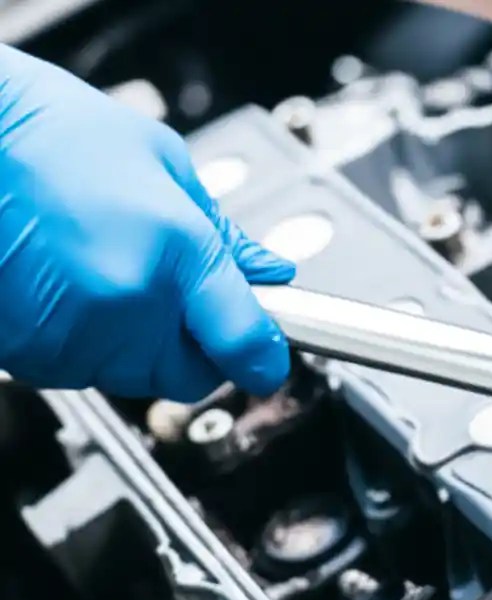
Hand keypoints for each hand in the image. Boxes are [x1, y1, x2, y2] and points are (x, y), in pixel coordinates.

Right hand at [0, 46, 294, 401]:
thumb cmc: (46, 134)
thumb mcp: (162, 161)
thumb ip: (222, 232)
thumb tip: (267, 272)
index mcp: (174, 254)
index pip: (245, 344)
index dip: (265, 358)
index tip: (269, 356)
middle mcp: (126, 306)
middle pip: (191, 375)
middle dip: (195, 346)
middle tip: (174, 291)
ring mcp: (71, 336)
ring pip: (135, 376)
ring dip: (138, 344)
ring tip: (107, 269)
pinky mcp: (26, 354)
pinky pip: (81, 370)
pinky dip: (88, 343)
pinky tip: (71, 285)